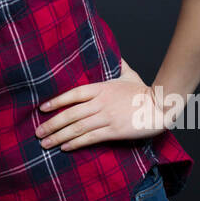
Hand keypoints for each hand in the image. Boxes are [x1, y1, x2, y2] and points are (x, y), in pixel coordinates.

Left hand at [34, 57, 166, 150]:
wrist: (161, 106)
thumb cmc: (144, 91)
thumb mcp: (128, 74)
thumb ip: (117, 65)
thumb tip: (112, 53)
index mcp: (101, 88)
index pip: (73, 94)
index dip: (56, 101)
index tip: (42, 108)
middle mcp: (101, 103)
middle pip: (70, 113)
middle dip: (51, 124)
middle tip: (38, 132)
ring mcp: (107, 117)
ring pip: (77, 127)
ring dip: (59, 136)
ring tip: (45, 143)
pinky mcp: (114, 131)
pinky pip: (91, 138)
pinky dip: (76, 143)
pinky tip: (65, 147)